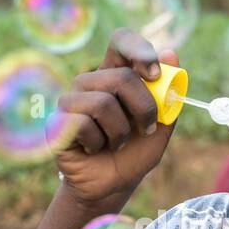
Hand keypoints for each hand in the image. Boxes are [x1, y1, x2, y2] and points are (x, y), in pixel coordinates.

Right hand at [52, 28, 179, 212]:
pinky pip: (83, 124)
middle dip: (143, 108)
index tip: (155, 75)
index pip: (122, 41)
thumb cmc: (134, 153)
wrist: (112, 187)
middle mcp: (90, 83)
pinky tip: (93, 150)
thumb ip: (167, 94)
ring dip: (120, 132)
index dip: (139, 51)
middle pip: (121, 76)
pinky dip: (98, 143)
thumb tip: (171, 52)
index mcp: (115, 75)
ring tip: (115, 144)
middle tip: (145, 129)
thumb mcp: (160, 126)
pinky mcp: (57, 123)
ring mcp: (70, 101)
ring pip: (103, 103)